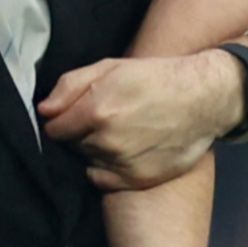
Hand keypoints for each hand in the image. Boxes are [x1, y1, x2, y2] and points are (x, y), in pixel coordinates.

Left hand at [38, 53, 243, 190]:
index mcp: (97, 110)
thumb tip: (43, 111)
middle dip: (79, 133)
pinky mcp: (137, 180)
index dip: (61, 120)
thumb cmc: (155, 77)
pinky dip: (105, 167)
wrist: (204, 99)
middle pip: (70, 146)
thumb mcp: (111, 67)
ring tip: (119, 132)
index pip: (53, 129)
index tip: (75, 114)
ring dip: (94, 149)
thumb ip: (70, 86)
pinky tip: (125, 150)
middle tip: (103, 119)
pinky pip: (101, 178)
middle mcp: (107, 141)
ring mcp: (123, 164)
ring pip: (87, 161)